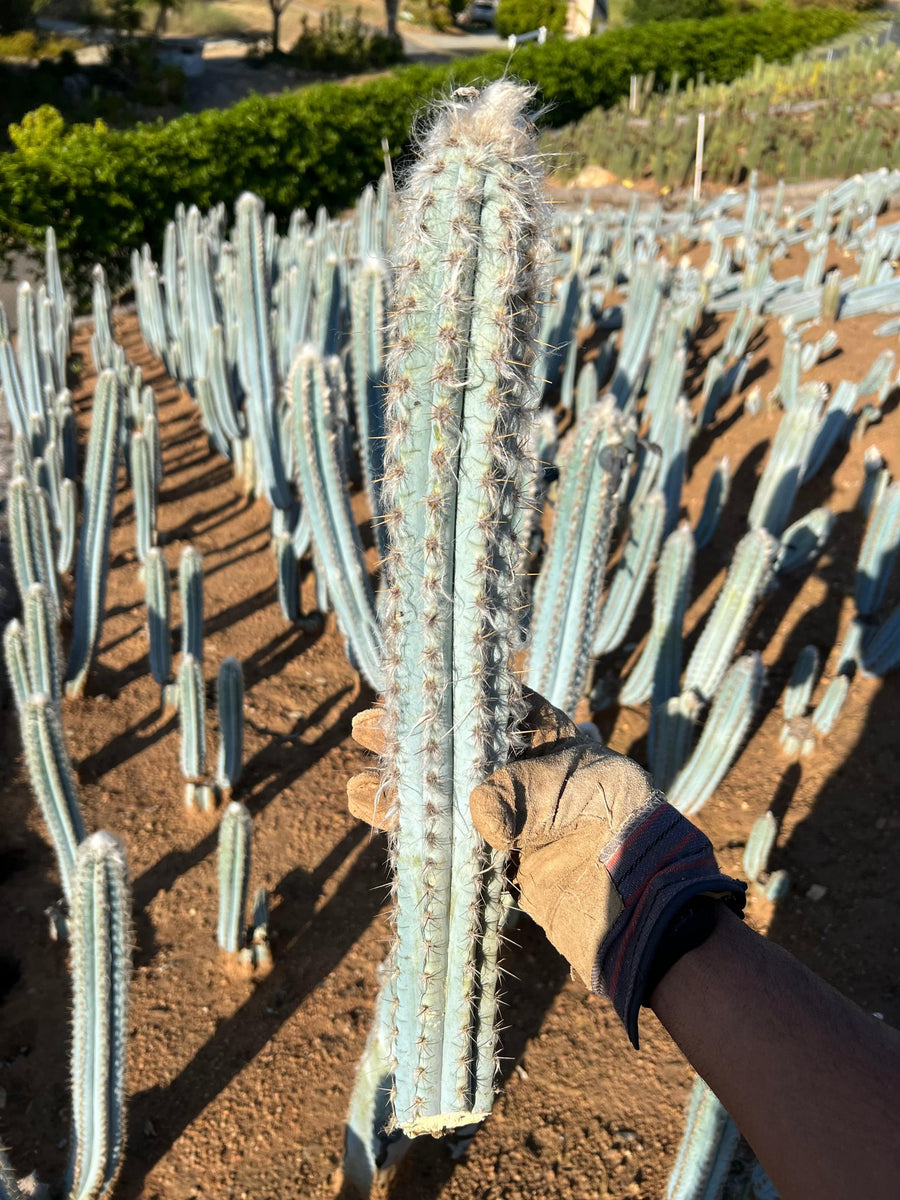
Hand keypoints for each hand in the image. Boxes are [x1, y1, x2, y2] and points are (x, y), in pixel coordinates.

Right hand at [346, 691, 744, 1046]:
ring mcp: (513, 817)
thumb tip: (476, 812)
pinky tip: (377, 822)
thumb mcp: (569, 790)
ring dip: (404, 792)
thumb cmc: (621, 824)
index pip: (496, 706)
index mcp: (554, 739)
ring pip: (447, 796)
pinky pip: (452, 841)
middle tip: (366, 729)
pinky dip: (418, 834)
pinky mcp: (502, 860)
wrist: (647, 901)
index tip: (413, 689)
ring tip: (355, 784)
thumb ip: (517, 793)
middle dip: (415, 741)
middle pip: (460, 749)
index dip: (453, 697)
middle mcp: (528, 773)